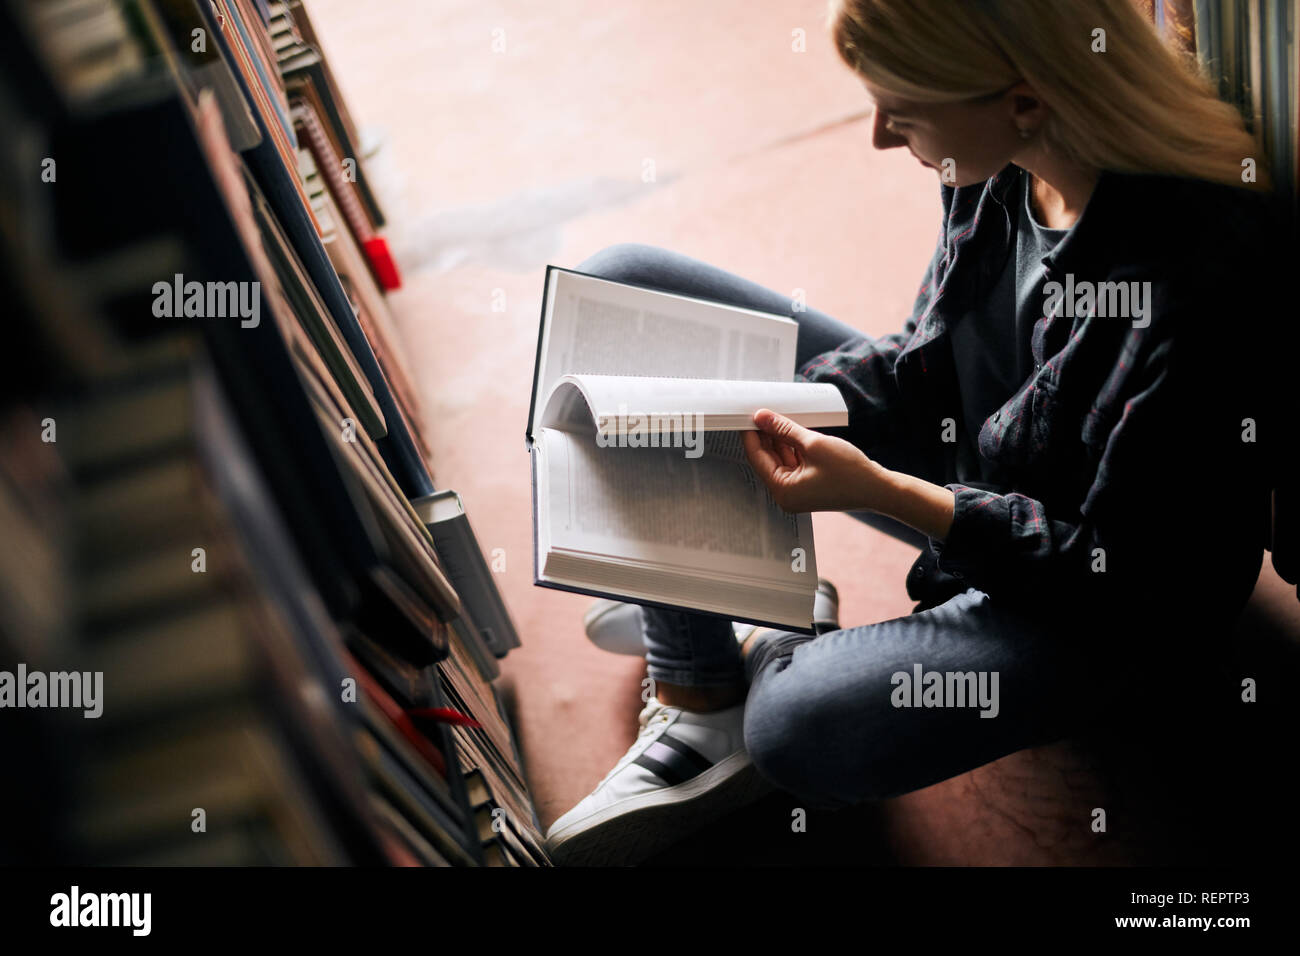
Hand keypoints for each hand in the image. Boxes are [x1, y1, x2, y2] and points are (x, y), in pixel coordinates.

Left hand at [740, 408, 889, 513]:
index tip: (746, 415)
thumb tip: (762, 417)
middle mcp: (786, 495)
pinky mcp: (808, 485)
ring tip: (774, 416)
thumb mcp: (813, 444)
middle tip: (760, 412)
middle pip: (766, 459)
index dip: (750, 434)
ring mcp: (797, 491)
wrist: (879, 489)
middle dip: (764, 435)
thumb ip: (784, 429)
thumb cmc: (850, 473)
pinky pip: (792, 463)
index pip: (756, 458)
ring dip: (778, 439)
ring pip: (780, 460)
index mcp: (782, 491)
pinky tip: (789, 429)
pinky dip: (790, 447)